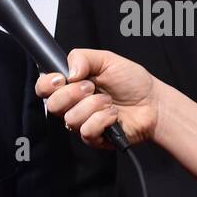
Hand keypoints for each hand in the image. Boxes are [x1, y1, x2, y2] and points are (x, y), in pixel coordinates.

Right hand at [34, 49, 159, 148]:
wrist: (153, 103)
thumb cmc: (132, 82)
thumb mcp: (107, 59)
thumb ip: (82, 58)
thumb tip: (68, 72)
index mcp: (71, 84)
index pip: (44, 87)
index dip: (47, 84)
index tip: (62, 79)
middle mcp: (73, 104)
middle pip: (52, 105)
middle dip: (73, 93)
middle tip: (91, 87)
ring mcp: (82, 122)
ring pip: (70, 119)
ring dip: (93, 106)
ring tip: (109, 102)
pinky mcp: (94, 138)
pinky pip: (86, 131)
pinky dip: (102, 120)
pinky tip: (113, 116)